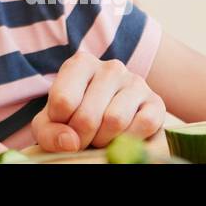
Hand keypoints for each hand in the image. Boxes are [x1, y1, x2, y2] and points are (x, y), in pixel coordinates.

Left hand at [32, 50, 164, 151]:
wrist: (105, 123)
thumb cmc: (72, 119)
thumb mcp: (50, 124)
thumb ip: (49, 133)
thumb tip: (71, 141)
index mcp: (81, 63)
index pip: (63, 100)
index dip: (60, 124)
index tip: (64, 125)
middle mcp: (111, 67)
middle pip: (88, 115)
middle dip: (82, 138)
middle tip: (83, 140)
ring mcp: (136, 82)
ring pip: (115, 121)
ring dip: (104, 140)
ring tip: (100, 137)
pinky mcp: (156, 102)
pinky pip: (143, 125)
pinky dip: (129, 139)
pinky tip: (121, 136)